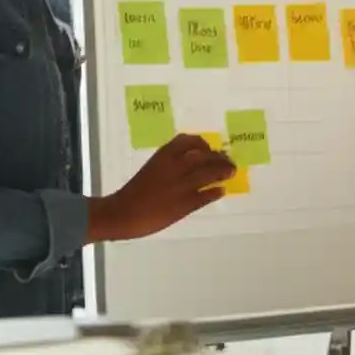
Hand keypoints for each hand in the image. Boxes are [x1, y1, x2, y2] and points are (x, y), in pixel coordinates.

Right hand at [88, 134, 234, 242]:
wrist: (123, 213)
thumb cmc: (135, 190)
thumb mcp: (152, 168)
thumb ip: (169, 164)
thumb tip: (190, 163)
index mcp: (164, 155)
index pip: (190, 141)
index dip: (203, 144)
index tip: (209, 149)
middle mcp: (176, 166)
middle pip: (206, 157)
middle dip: (220, 158)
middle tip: (228, 162)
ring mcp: (182, 185)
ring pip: (210, 174)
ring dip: (223, 172)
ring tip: (230, 172)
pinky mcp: (185, 204)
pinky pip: (206, 195)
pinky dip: (215, 192)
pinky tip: (221, 191)